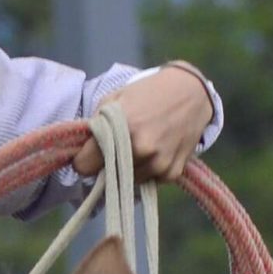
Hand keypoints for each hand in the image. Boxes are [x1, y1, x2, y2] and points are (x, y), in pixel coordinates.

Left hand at [73, 64, 213, 182]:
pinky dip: (148, 170)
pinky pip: (149, 181)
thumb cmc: (147, 93)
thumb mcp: (113, 100)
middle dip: (105, 165)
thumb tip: (80, 152)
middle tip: (115, 148)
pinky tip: (155, 150)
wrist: (192, 91)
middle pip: (105, 176)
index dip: (83, 160)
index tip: (87, 155)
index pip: (84, 166)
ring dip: (127, 170)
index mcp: (122, 128)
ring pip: (127, 182)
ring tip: (138, 146)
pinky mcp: (173, 172)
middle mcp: (141, 149)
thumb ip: (94, 127)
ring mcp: (159, 163)